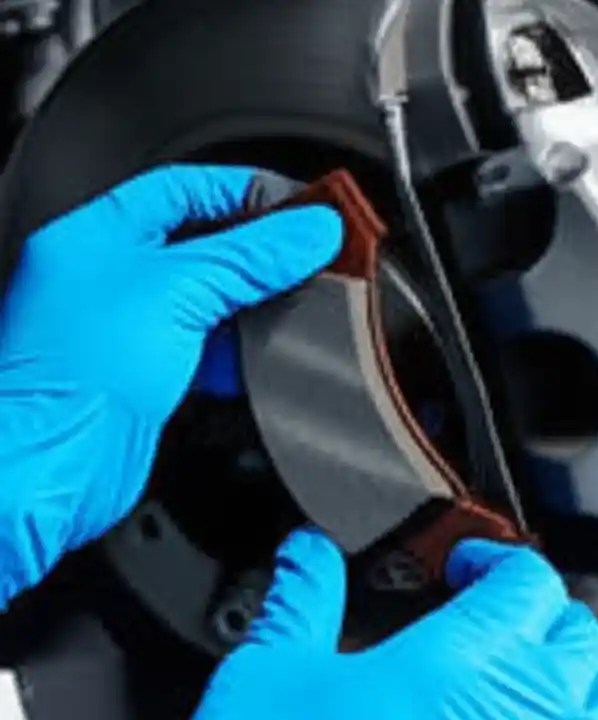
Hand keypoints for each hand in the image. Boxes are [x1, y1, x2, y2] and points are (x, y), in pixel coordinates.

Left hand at [0, 165, 340, 605]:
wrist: (49, 472)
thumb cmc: (72, 378)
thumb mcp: (175, 292)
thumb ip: (250, 258)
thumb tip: (311, 230)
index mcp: (97, 236)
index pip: (184, 188)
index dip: (247, 191)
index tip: (303, 207)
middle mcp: (109, 279)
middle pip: (204, 244)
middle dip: (263, 248)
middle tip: (315, 253)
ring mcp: (129, 331)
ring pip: (212, 299)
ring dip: (260, 300)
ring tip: (307, 299)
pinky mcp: (149, 379)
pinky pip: (212, 350)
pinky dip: (248, 350)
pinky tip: (276, 352)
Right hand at [195, 531, 597, 719]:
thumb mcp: (269, 682)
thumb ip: (299, 604)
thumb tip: (306, 556)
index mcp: (467, 656)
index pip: (527, 576)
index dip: (495, 560)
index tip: (467, 569)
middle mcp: (530, 704)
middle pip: (577, 631)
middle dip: (538, 617)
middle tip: (493, 627)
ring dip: (580, 684)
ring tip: (533, 688)